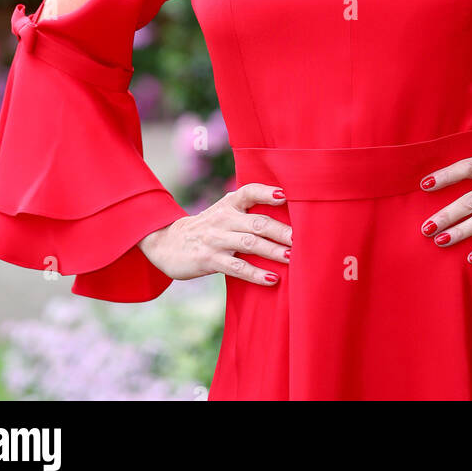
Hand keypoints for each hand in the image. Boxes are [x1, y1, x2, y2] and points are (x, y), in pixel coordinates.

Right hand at [138, 183, 291, 285]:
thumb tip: (286, 215)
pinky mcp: (209, 260)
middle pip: (257, 222)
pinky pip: (237, 267)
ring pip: (250, 244)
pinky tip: (273, 279)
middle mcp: (223, 218)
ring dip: (273, 251)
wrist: (168, 243)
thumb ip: (247, 212)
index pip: (249, 191)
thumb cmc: (207, 228)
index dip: (267, 192)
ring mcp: (216, 239)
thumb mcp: (223, 213)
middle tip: (303, 238)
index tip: (285, 196)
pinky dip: (256, 274)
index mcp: (229, 203)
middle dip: (281, 231)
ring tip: (293, 258)